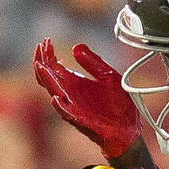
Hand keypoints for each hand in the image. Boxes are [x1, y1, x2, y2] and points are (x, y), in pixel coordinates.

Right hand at [34, 38, 140, 158]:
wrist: (128, 127)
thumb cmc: (118, 104)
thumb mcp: (108, 76)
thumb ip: (92, 63)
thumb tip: (76, 46)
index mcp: (74, 83)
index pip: (53, 67)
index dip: (47, 54)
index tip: (46, 41)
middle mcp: (70, 95)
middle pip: (47, 78)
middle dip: (41, 62)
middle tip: (40, 47)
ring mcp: (74, 107)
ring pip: (53, 93)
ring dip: (46, 80)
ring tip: (41, 66)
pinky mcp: (81, 120)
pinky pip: (67, 114)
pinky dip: (60, 106)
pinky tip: (55, 97)